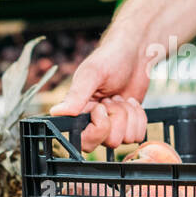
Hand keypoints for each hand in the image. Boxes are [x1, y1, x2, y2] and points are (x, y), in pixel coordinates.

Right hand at [50, 36, 151, 150]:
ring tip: (121, 97)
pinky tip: (131, 102)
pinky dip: (139, 118)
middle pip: (109, 142)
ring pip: (126, 139)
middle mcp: (93, 123)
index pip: (84, 140)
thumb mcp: (92, 74)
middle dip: (118, 118)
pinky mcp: (128, 125)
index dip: (98, 127)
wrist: (135, 54)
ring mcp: (112, 125)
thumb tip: (56, 112)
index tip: (103, 106)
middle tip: (113, 98)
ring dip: (129, 115)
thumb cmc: (110, 59)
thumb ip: (76, 95)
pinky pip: (138, 135)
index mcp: (78, 113)